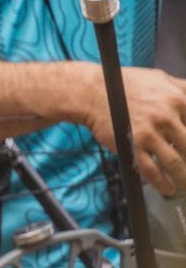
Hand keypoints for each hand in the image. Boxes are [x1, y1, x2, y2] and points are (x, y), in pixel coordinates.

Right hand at [77, 66, 185, 194]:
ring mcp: (150, 133)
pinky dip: (162, 183)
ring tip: (185, 185)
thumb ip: (182, 90)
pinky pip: (152, 170)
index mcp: (179, 99)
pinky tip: (168, 189)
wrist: (92, 93)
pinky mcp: (133, 146)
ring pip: (175, 162)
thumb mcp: (161, 78)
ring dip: (183, 177)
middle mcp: (168, 117)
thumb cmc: (125, 84)